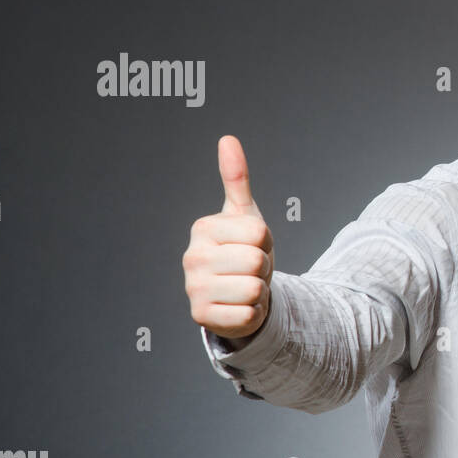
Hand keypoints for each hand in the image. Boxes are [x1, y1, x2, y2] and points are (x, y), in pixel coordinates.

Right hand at [183, 135, 275, 340]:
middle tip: (250, 269)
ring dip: (259, 291)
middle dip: (263, 267)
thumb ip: (237, 179)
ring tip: (245, 286)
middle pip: (257, 261)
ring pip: (255, 288)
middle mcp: (191, 257)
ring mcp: (193, 289)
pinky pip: (249, 315)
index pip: (259, 233)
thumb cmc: (242, 250)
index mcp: (203, 228)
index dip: (266, 242)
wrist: (238, 295)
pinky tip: (239, 307)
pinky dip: (252, 313)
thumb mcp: (244, 215)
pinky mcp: (201, 318)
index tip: (253, 245)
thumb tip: (228, 139)